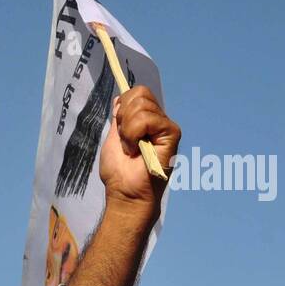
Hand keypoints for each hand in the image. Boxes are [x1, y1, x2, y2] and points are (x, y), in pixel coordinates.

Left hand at [99, 86, 179, 219]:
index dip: (123, 107)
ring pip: (141, 105)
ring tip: (131, 148)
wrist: (126, 192)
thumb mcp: (113, 138)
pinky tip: (137, 150)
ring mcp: (165, 126)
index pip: (136, 93)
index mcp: (145, 120)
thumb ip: (119, 118)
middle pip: (139, 93)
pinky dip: (134, 133)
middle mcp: (157, 120)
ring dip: (127, 129)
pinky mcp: (172, 133)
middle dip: (123, 118)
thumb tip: (120, 97)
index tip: (119, 130)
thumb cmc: (119, 172)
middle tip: (125, 141)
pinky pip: (148, 119)